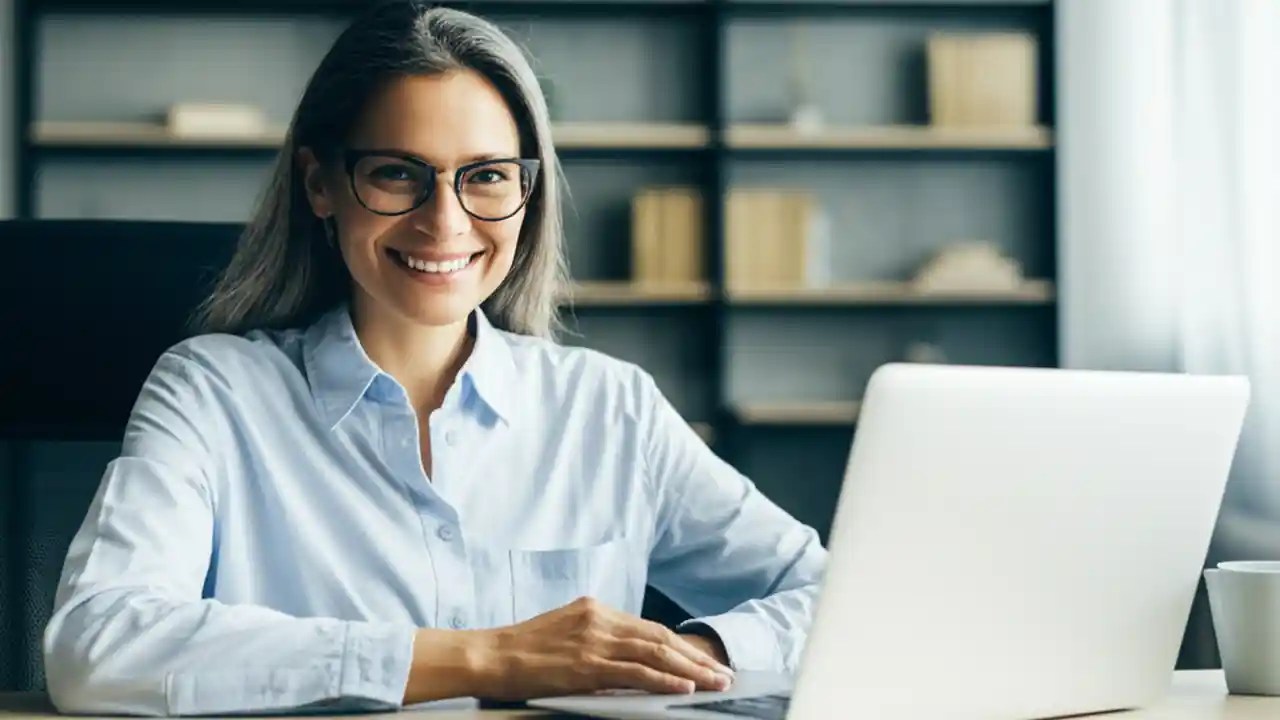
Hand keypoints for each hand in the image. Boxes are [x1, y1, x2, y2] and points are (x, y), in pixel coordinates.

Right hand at [476, 596, 734, 699]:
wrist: (488, 654)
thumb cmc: (521, 649)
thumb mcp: (564, 632)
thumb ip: (596, 638)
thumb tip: (629, 656)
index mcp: (595, 609)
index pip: (649, 628)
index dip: (680, 646)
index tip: (703, 660)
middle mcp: (599, 618)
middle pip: (660, 638)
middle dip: (695, 658)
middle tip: (722, 674)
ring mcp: (593, 640)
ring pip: (654, 654)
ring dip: (690, 671)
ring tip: (714, 684)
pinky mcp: (586, 664)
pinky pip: (634, 673)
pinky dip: (663, 680)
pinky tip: (684, 689)